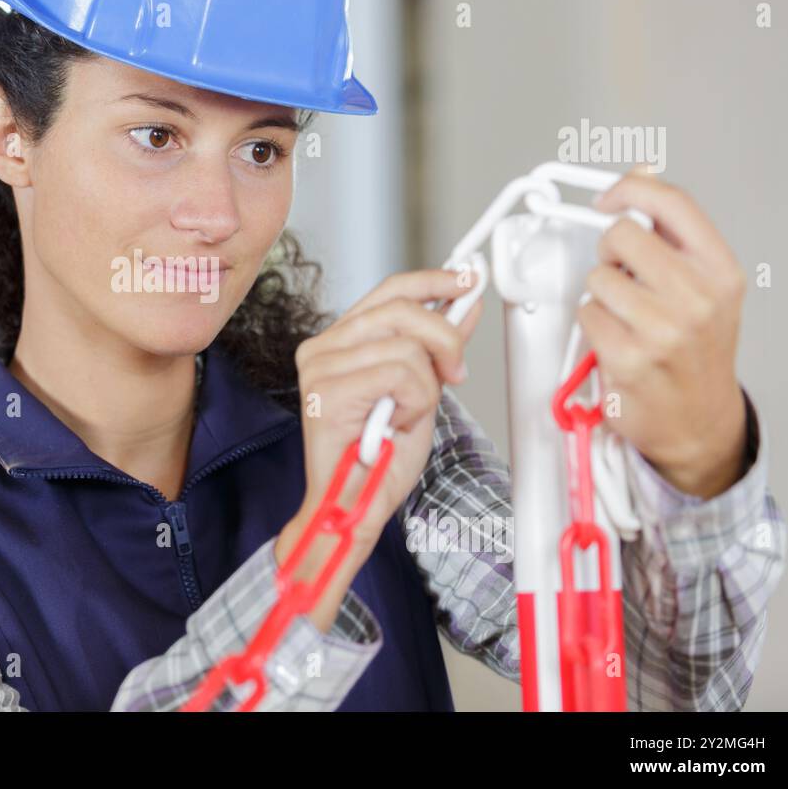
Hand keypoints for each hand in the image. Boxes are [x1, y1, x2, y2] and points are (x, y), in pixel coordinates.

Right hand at [286, 269, 482, 565]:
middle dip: (444, 338)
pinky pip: (400, 375)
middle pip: (402, 309)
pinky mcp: (328, 390)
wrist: (352, 508)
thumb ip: (435, 349)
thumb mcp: (419, 393)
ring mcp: (320, 367)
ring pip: (407, 347)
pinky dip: (414, 403)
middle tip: (455, 373)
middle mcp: (322, 348)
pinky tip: (394, 424)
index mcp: (339, 342)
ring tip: (405, 416)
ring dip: (425, 389)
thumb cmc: (377, 460)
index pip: (389, 292)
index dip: (433, 281)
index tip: (467, 280)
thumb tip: (462, 308)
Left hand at [582, 166, 748, 497]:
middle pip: (621, 235)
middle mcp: (697, 297)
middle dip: (611, 252)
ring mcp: (663, 329)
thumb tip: (641, 177)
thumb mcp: (704, 286)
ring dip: (601, 294)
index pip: (671, 203)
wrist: (699, 421)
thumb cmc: (696, 352)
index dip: (629, 189)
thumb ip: (671, 234)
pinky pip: (586, 314)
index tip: (607, 198)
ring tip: (626, 316)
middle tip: (622, 274)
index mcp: (719, 270)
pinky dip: (592, 325)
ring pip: (598, 277)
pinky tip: (616, 340)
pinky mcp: (629, 357)